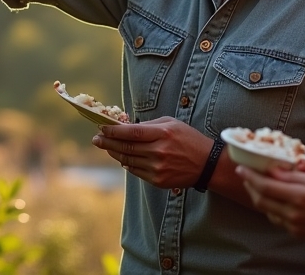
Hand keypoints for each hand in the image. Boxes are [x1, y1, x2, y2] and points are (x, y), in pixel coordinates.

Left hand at [92, 117, 213, 188]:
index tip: (101, 128)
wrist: (207, 164)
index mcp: (163, 134)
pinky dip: (127, 164)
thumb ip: (149, 125)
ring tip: (106, 147)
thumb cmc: (188, 139)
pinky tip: (122, 158)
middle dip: (107, 143)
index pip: (131, 133)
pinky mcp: (158, 180)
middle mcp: (159, 152)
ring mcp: (158, 168)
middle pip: (126, 147)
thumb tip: (125, 127)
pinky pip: (136, 171)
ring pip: (128, 160)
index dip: (113, 131)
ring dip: (114, 153)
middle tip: (96, 139)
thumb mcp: (172, 124)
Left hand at [236, 163, 304, 244]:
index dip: (251, 175)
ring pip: (268, 210)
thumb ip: (297, 176)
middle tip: (245, 175)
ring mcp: (296, 225)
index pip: (265, 185)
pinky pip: (278, 219)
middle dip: (250, 186)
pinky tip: (273, 200)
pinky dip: (271, 208)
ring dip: (259, 197)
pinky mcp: (300, 233)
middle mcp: (295, 213)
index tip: (241, 167)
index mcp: (300, 196)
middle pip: (261, 199)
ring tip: (256, 185)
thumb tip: (276, 170)